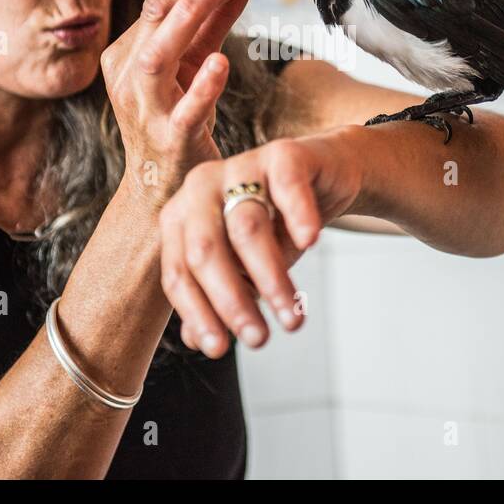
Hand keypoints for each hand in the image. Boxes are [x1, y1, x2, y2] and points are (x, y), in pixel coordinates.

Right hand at [100, 0, 260, 201]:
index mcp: (132, 50)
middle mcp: (129, 74)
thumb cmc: (178, 116)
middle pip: (157, 15)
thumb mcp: (195, 62)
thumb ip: (216, 21)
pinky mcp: (168, 139)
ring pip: (159, 55)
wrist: (164, 185)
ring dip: (187, 17)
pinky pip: (183, 110)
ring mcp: (144, 108)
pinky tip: (221, 62)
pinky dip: (202, 85)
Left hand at [158, 130, 363, 356]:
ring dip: (270, 278)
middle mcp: (201, 187)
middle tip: (258, 339)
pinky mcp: (283, 153)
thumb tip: (197, 342)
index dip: (198, 313)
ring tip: (291, 315)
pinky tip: (309, 242)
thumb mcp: (245, 269)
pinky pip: (287, 185)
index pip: (179, 272)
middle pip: (206, 251)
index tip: (220, 350)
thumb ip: (218, 300)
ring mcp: (241, 165)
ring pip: (248, 227)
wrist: (323, 178)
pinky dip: (297, 215)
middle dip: (231, 302)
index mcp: (181, 217)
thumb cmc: (275, 227)